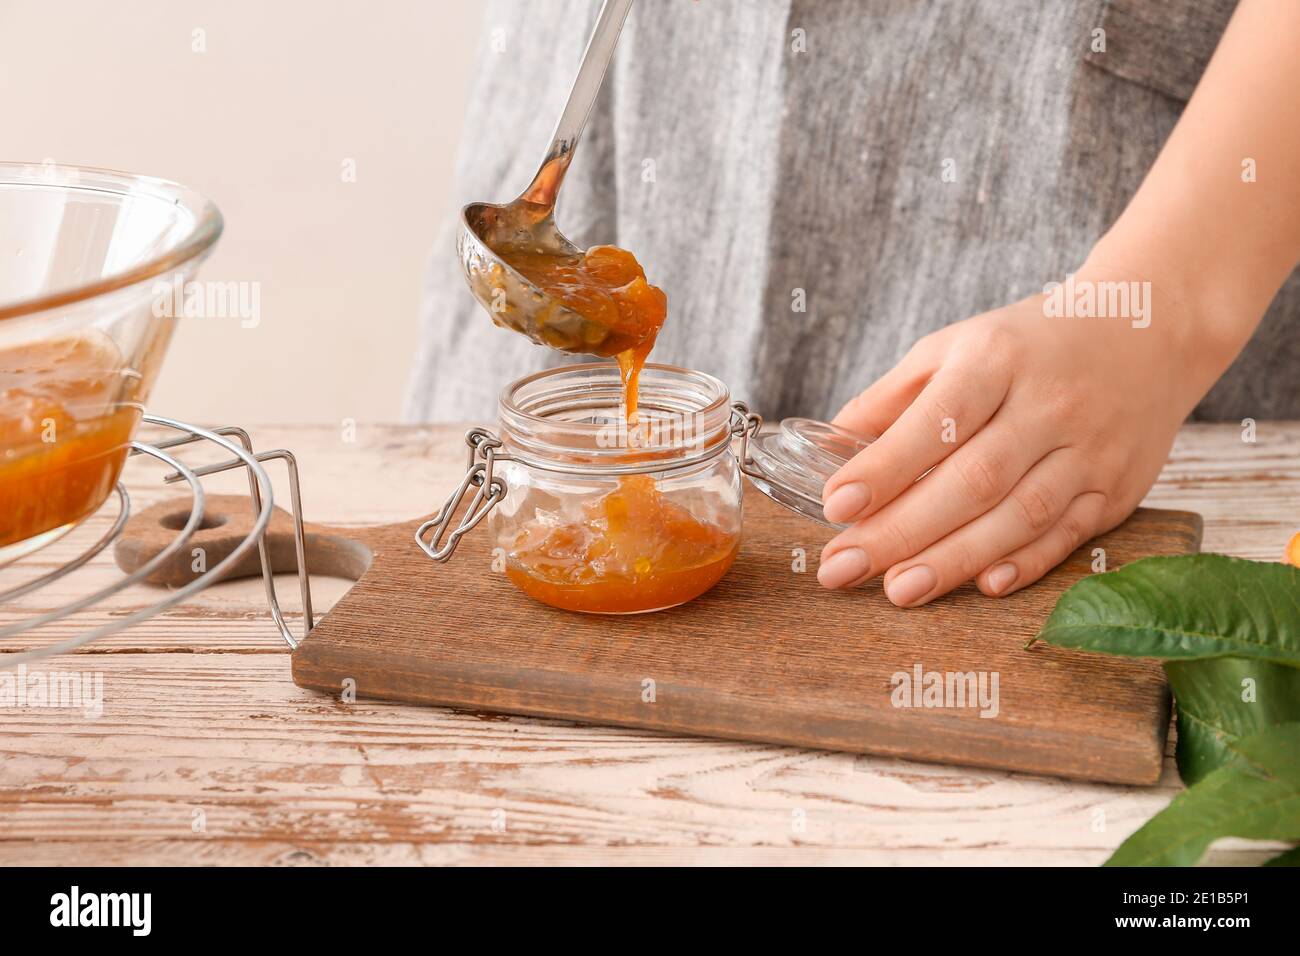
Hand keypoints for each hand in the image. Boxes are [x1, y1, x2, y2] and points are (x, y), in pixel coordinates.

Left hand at [817, 270, 1217, 605]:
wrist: (1146, 331)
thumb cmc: (1027, 345)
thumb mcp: (953, 347)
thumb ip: (890, 400)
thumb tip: (828, 454)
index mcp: (998, 358)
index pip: (939, 418)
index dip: (886, 466)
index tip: (836, 505)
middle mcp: (1050, 404)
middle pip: (974, 479)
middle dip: (903, 531)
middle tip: (843, 568)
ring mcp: (1090, 450)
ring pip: (1020, 516)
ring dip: (955, 560)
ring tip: (897, 590)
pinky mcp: (1117, 488)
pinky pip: (1068, 535)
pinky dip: (1024, 565)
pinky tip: (980, 586)